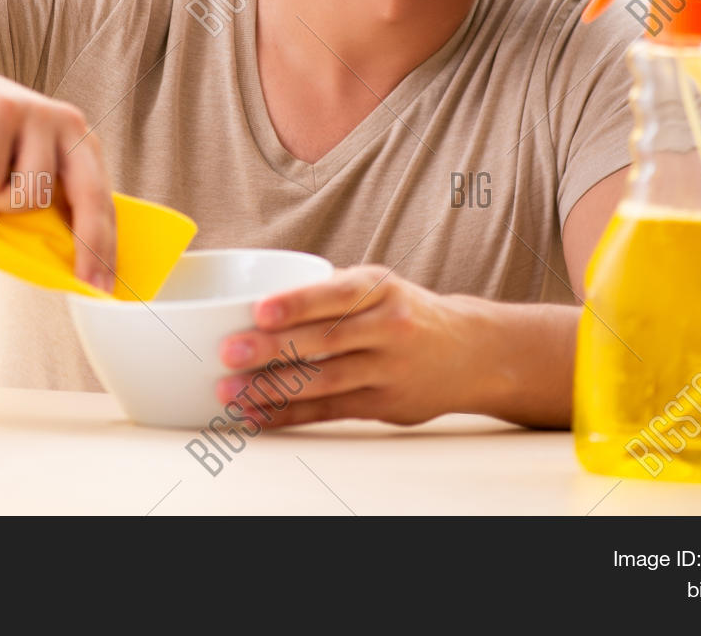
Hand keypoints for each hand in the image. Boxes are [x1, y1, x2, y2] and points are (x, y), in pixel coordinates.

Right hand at [0, 23, 116, 291]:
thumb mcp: (13, 164)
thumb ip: (35, 196)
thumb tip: (54, 261)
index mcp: (76, 141)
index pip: (102, 199)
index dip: (106, 245)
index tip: (105, 288)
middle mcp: (65, 123)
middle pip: (89, 195)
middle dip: (88, 245)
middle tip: (79, 281)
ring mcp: (34, 114)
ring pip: (30, 194)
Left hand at [215, 266, 488, 426]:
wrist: (470, 351)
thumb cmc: (404, 311)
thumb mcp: (378, 285)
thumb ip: (329, 290)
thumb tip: (257, 297)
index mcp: (381, 288)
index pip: (335, 295)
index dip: (297, 303)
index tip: (259, 310)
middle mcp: (388, 328)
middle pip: (325, 340)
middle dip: (273, 347)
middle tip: (229, 352)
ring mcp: (388, 369)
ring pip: (325, 380)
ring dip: (273, 388)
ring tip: (231, 390)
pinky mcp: (383, 405)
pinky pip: (330, 411)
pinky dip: (290, 414)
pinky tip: (257, 414)